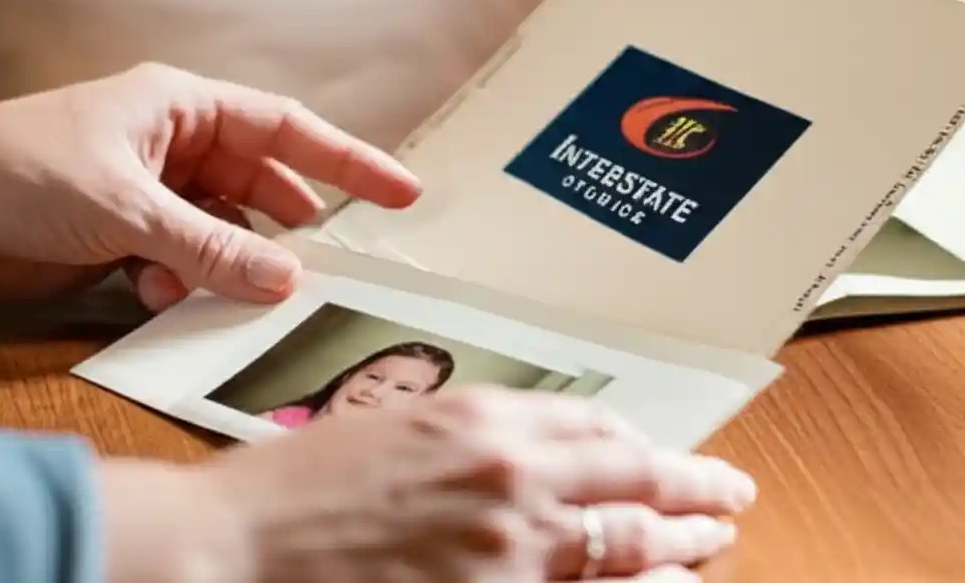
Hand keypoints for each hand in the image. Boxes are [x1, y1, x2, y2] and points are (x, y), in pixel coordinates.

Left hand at [0, 62, 420, 310]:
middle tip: (331, 266)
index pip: (287, 129)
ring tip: (236, 291)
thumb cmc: (18, 172)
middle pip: (263, 187)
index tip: (400, 192)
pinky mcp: (129, 236)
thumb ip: (210, 247)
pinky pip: (186, 262)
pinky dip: (184, 284)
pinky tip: (157, 293)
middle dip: (291, 227)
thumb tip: (285, 278)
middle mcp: (177, 147)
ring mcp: (155, 193)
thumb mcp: (125, 208)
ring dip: (231, 265)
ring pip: (227, 234)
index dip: (348, 160)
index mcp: (183, 109)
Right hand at [100, 387, 756, 582]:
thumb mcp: (392, 433)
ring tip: (716, 542)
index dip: (641, 446)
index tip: (660, 457)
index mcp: (483, 417)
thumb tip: (526, 456)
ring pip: (634, 541)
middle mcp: (514, 472)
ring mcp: (513, 545)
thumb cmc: (293, 491)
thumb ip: (469, 440)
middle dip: (695, 487)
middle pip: (636, 477)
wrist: (234, 546)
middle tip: (730, 493)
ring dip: (688, 541)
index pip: (596, 426)